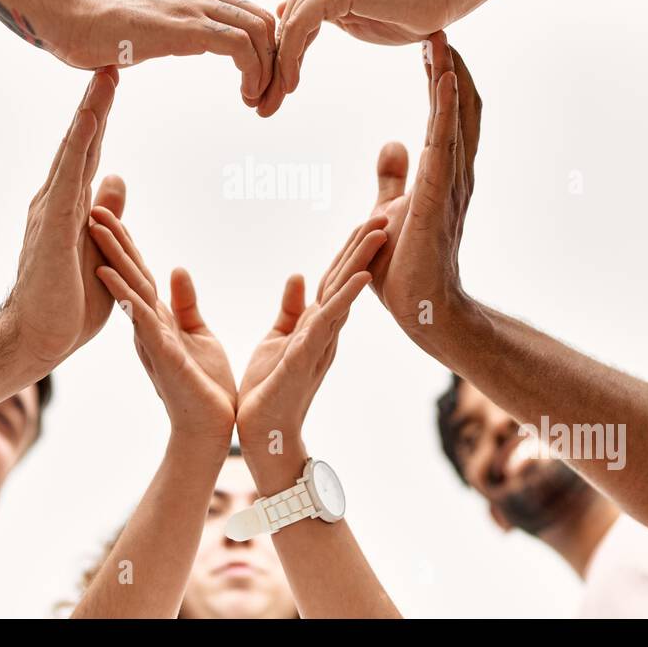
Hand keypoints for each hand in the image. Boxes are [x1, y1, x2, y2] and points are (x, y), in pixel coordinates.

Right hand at [0, 68, 121, 372]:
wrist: (37, 341)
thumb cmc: (69, 304)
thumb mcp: (102, 248)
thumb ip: (107, 213)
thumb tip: (117, 179)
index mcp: (71, 207)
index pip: (90, 153)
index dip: (102, 119)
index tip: (115, 83)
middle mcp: (57, 201)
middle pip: (81, 143)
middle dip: (97, 102)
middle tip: (113, 61)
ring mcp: (53, 212)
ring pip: (74, 152)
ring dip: (91, 112)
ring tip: (106, 76)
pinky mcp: (55, 228)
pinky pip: (70, 180)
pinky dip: (80, 147)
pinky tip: (92, 120)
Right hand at [61, 0, 276, 107]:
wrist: (66, 15)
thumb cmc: (95, 28)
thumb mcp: (149, 26)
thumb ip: (173, 31)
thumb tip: (183, 46)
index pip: (251, 14)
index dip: (266, 49)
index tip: (261, 82)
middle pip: (264, 21)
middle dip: (276, 62)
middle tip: (269, 97)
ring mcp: (193, 6)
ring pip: (260, 31)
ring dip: (269, 71)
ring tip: (259, 101)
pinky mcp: (185, 27)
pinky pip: (240, 45)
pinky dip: (254, 71)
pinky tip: (246, 94)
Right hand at [88, 207, 236, 443]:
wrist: (212, 430)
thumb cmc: (206, 385)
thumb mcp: (197, 334)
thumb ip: (185, 303)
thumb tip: (176, 269)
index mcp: (156, 319)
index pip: (137, 272)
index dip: (124, 242)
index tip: (108, 211)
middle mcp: (147, 326)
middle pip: (126, 274)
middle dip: (111, 240)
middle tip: (92, 206)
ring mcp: (151, 338)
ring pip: (128, 289)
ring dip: (112, 256)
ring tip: (95, 226)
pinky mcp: (162, 354)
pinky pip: (141, 318)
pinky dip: (125, 294)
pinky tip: (110, 273)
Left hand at [236, 217, 387, 452]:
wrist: (261, 433)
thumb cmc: (268, 389)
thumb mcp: (278, 339)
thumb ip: (290, 310)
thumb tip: (299, 277)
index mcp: (318, 325)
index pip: (337, 279)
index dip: (352, 249)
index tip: (369, 220)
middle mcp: (325, 331)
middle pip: (347, 280)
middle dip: (364, 247)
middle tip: (386, 213)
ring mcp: (319, 343)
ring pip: (344, 294)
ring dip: (362, 261)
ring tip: (380, 231)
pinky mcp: (306, 356)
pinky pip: (328, 321)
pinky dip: (345, 297)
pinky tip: (361, 276)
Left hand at [259, 0, 451, 116]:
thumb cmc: (403, 12)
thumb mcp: (349, 17)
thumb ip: (317, 16)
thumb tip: (283, 13)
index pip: (288, 20)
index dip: (277, 60)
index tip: (269, 95)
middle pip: (283, 26)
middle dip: (273, 70)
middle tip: (264, 108)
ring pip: (287, 29)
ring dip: (278, 70)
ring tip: (273, 103)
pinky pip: (300, 26)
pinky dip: (292, 57)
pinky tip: (291, 84)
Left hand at [367, 32, 481, 349]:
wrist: (421, 310)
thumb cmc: (405, 267)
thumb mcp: (390, 210)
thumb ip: (393, 178)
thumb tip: (392, 145)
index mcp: (442, 174)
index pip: (447, 116)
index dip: (443, 79)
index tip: (434, 44)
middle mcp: (454, 173)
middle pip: (460, 109)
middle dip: (451, 68)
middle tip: (441, 26)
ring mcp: (451, 184)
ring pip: (455, 119)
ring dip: (449, 79)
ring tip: (442, 41)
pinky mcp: (437, 197)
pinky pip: (443, 143)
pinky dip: (444, 108)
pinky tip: (441, 80)